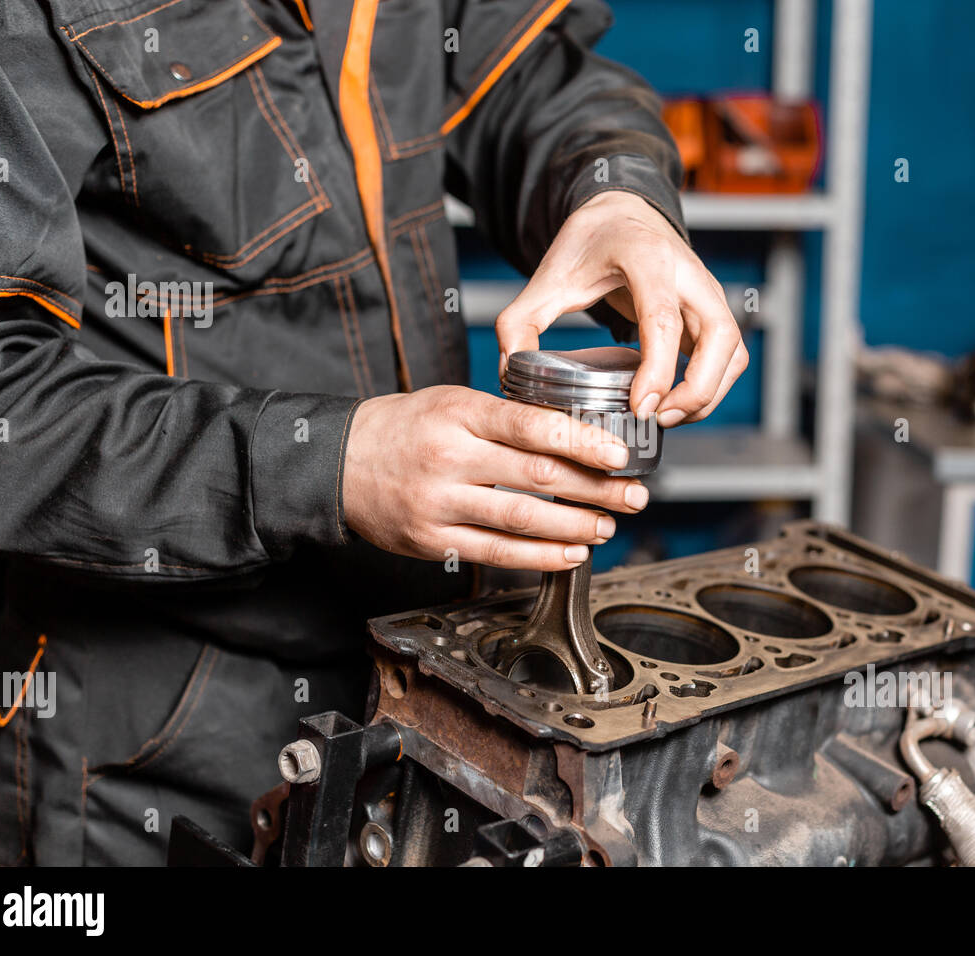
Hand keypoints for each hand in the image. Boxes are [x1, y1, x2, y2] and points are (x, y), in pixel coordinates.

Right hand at [343, 386, 649, 570]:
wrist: (339, 463)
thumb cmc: (406, 427)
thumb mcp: (454, 402)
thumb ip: (507, 417)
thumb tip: (576, 438)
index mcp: (461, 412)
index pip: (533, 426)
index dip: (583, 443)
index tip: (620, 454)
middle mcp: (450, 456)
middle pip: (538, 476)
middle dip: (596, 489)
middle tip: (635, 496)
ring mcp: (439, 502)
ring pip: (522, 519)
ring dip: (575, 526)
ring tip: (608, 526)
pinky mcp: (433, 540)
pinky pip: (497, 553)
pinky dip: (541, 557)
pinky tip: (572, 554)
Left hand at [496, 190, 748, 426]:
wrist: (621, 214)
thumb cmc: (590, 243)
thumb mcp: (548, 276)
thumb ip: (520, 321)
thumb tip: (511, 369)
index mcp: (647, 259)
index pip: (664, 319)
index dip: (658, 369)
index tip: (641, 405)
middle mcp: (688, 274)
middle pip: (720, 337)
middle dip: (698, 389)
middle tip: (659, 417)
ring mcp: (707, 293)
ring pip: (732, 350)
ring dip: (710, 392)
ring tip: (667, 416)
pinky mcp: (712, 312)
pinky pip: (730, 356)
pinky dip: (714, 386)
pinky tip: (677, 403)